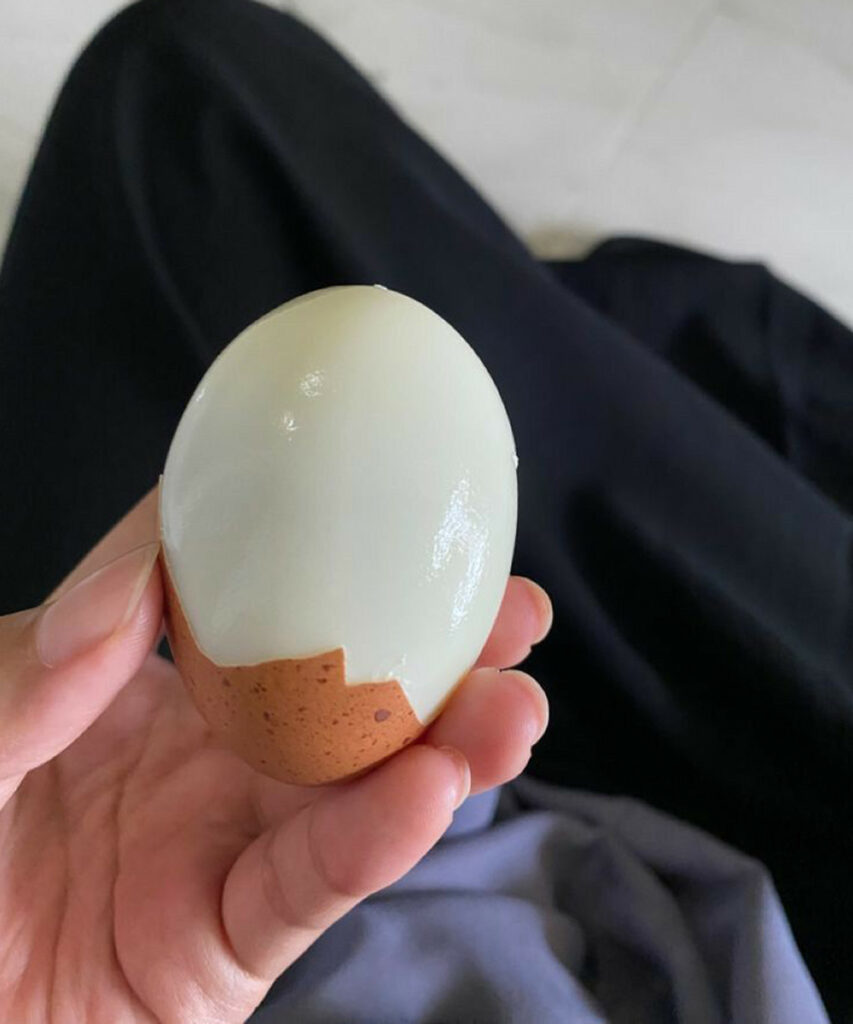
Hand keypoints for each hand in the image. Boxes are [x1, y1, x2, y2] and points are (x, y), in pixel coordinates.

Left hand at [0, 489, 551, 1022]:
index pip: (257, 602)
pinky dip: (373, 843)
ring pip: (358, 790)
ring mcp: (226, 847)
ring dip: (446, 748)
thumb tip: (134, 588)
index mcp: (152, 688)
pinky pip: (308, 890)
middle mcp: (208, 758)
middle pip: (343, 694)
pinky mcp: (226, 947)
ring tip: (511, 710)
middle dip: (437, 652)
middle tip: (511, 611)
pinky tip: (429, 793)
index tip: (398, 508)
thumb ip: (36, 665)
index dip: (330, 552)